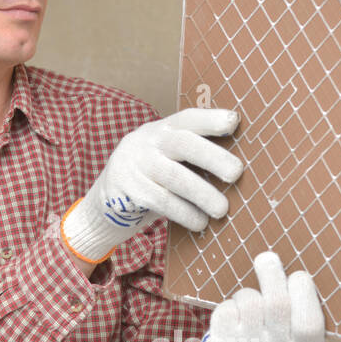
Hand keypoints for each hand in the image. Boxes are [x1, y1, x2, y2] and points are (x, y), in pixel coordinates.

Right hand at [61, 107, 242, 261]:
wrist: (103, 204)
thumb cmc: (150, 182)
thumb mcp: (166, 161)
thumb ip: (190, 159)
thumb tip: (236, 171)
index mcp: (161, 130)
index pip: (186, 119)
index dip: (210, 119)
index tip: (235, 121)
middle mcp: (146, 142)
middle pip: (182, 143)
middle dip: (212, 156)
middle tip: (236, 172)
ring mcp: (133, 165)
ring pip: (173, 176)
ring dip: (201, 193)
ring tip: (222, 209)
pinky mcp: (126, 190)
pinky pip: (160, 201)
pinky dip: (184, 213)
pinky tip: (200, 223)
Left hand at [193, 251, 325, 341]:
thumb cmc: (273, 338)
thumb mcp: (295, 332)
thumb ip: (300, 306)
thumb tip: (290, 268)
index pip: (308, 323)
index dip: (304, 293)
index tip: (298, 276)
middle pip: (277, 304)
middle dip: (271, 274)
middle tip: (267, 258)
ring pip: (249, 302)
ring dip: (248, 294)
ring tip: (249, 304)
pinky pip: (227, 310)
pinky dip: (230, 305)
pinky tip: (234, 319)